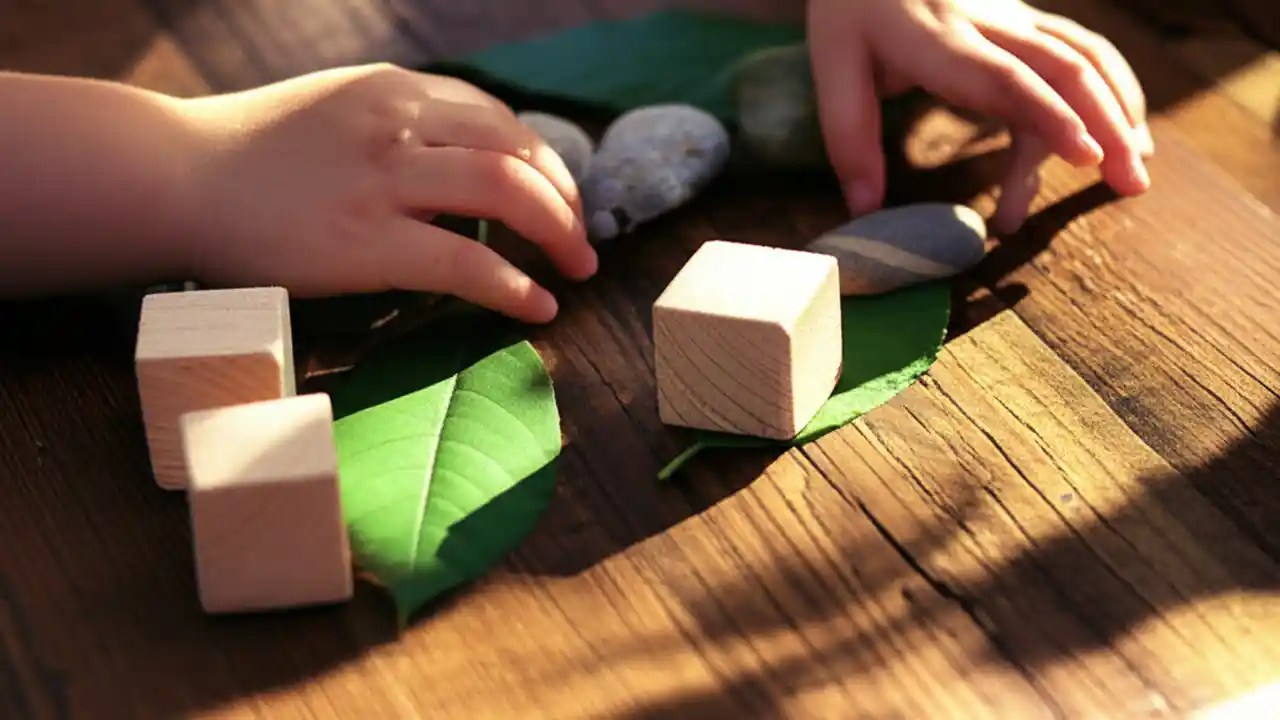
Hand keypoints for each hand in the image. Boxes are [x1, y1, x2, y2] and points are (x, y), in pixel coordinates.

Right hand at [180, 63, 594, 322]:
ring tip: (578, 269)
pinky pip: (465, 261)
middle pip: (517, 151)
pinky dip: (515, 286)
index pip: (497, 119)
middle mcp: (398, 122)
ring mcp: (383, 179)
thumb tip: (457, 165)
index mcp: (393, 89)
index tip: (559, 196)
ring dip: (559, 234)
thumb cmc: (246, 152)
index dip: (542, 160)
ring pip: (506, 193)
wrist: (172, 175)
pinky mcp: (364, 241)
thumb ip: (396, 126)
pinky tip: (538, 306)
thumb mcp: (333, 110)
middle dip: (567, 199)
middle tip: (583, 241)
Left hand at [807, 0, 1153, 232]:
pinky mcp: (1023, 21)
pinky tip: (1126, 128)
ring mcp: (1013, 19)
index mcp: (941, 41)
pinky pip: (1081, 47)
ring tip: (1136, 170)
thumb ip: (850, 142)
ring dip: (1118, 109)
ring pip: (1083, 56)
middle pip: (1063, 68)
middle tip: (1128, 186)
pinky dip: (1113, 86)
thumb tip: (864, 212)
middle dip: (1104, 126)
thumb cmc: (850, 14)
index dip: (1051, 115)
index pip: (1008, 78)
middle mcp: (990, 25)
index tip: (1085, 155)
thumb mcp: (833, 72)